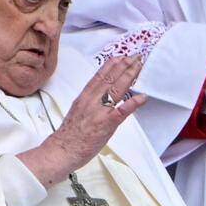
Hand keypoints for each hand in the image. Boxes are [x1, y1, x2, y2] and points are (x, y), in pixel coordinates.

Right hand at [18, 57, 147, 185]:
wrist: (62, 149)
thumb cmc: (70, 134)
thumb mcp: (78, 110)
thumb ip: (90, 100)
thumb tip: (102, 94)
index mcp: (84, 97)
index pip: (99, 76)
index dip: (111, 64)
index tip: (121, 56)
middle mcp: (92, 100)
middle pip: (110, 78)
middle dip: (124, 65)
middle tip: (136, 56)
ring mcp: (100, 111)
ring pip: (116, 89)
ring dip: (129, 76)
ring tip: (139, 66)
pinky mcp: (106, 124)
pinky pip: (122, 111)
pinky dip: (133, 103)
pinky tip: (142, 96)